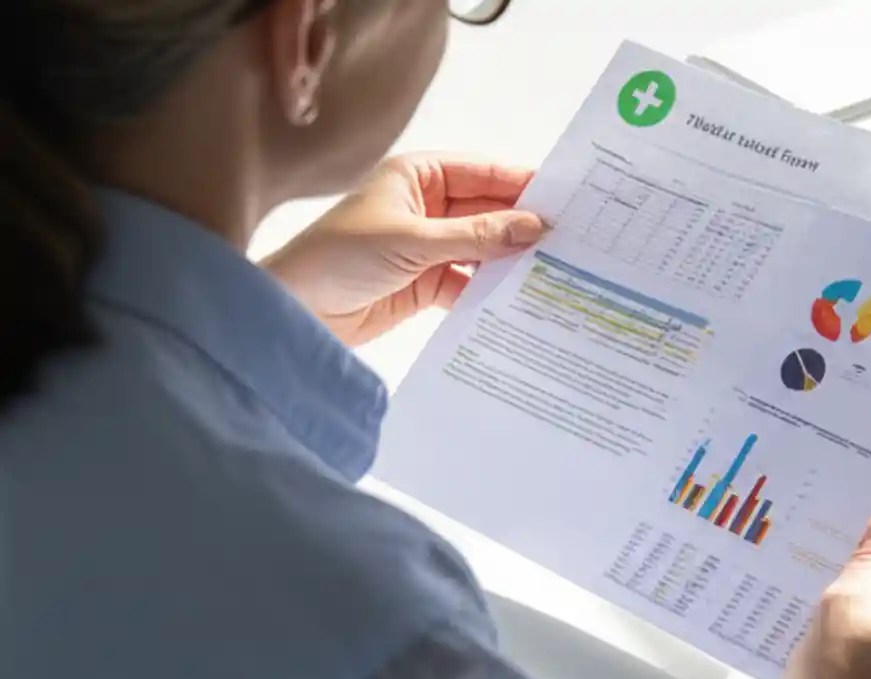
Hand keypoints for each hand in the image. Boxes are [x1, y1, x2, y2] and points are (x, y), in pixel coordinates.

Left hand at [264, 154, 544, 345]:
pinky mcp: (427, 286)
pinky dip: (492, 294)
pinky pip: (471, 285)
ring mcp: (430, 248)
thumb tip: (536, 227)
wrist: (293, 312)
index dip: (526, 185)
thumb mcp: (414, 240)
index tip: (569, 201)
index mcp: (420, 176)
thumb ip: (477, 235)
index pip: (485, 174)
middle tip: (575, 243)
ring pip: (485, 251)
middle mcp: (429, 207)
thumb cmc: (340, 255)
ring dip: (512, 263)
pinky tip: (522, 303)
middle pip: (490, 213)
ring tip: (558, 274)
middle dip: (525, 228)